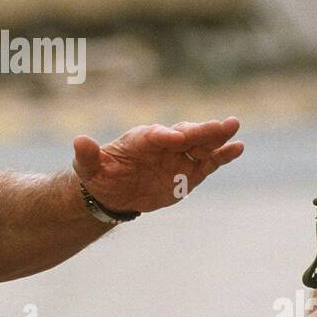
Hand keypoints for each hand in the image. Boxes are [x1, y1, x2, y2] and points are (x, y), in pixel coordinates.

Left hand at [72, 117, 243, 213]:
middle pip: (185, 134)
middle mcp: (163, 144)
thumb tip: (79, 141)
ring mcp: (178, 157)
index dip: (164, 135)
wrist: (113, 192)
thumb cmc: (100, 174)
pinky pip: (208, 163)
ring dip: (217, 138)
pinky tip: (237, 148)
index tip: (175, 137)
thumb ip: (88, 155)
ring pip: (201, 146)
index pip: (154, 135)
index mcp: (139, 140)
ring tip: (234, 128)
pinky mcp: (189, 174)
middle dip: (202, 130)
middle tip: (222, 124)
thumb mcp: (87, 167)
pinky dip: (222, 156)